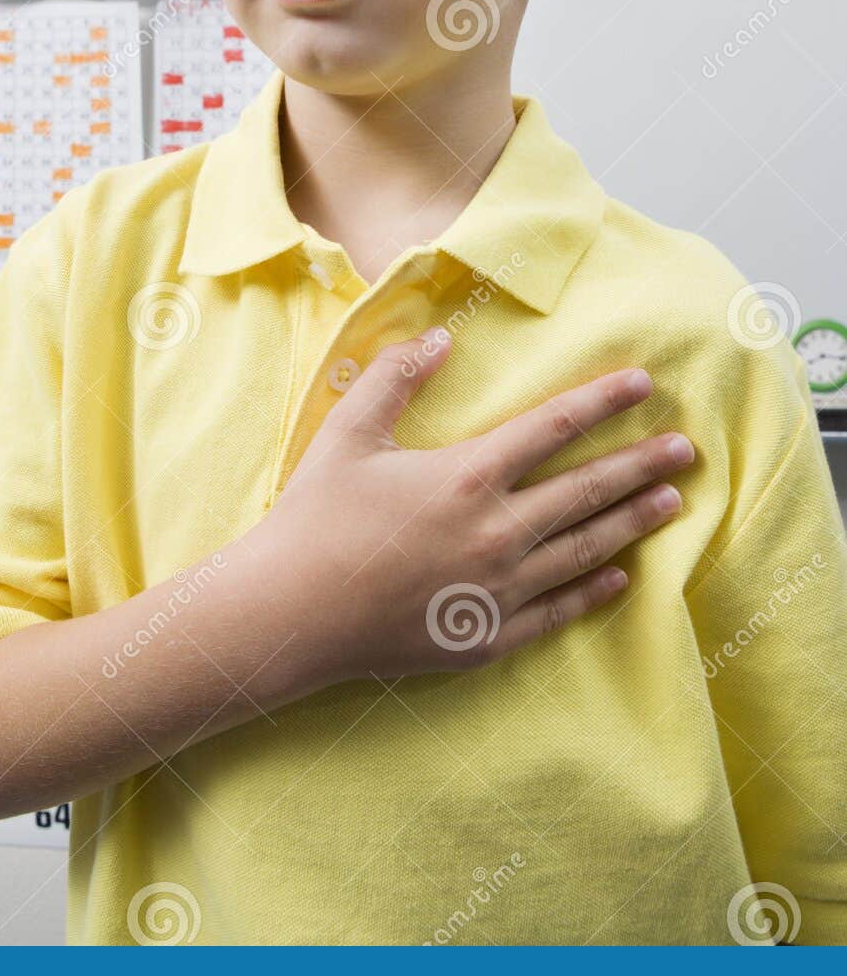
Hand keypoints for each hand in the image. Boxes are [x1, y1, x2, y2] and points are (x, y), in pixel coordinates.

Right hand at [250, 328, 691, 687]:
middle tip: (687, 448)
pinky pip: (556, 611)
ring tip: (671, 502)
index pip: (552, 428)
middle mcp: (494, 532)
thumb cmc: (314, 517)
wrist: (288, 614)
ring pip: (583, 549)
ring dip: (632, 523)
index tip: (644, 383)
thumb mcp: (348, 433)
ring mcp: (496, 590)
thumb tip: (439, 338)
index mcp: (465, 476)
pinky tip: (619, 577)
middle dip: (641, 464)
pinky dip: (593, 591)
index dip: (601, 402)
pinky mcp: (486, 637)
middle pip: (587, 490)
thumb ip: (395, 378)